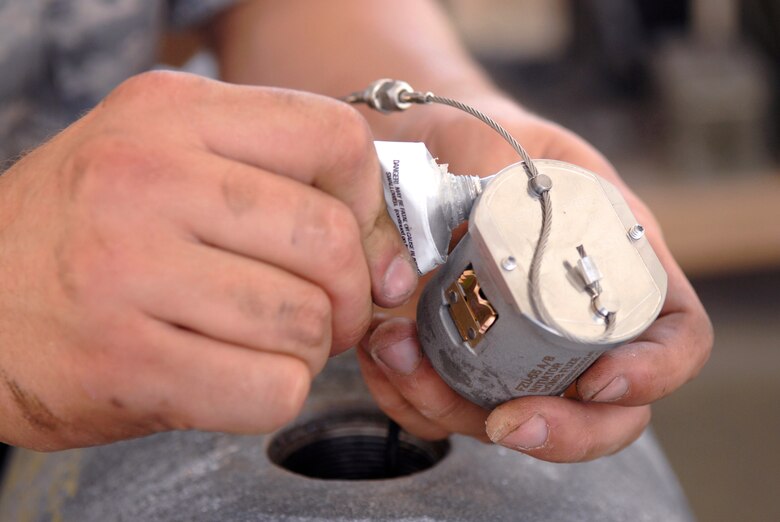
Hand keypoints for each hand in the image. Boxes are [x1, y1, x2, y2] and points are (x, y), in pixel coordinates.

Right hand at [0, 71, 416, 449]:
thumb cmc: (79, 230)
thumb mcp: (162, 159)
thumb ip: (272, 182)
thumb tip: (386, 255)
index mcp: (171, 115)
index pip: (334, 140)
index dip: (367, 201)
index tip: (355, 240)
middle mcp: (149, 179)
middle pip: (329, 239)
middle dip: (348, 292)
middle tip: (322, 309)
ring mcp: (130, 270)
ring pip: (305, 321)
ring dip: (306, 348)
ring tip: (266, 343)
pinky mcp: (124, 361)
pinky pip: (269, 389)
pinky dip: (273, 392)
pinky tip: (236, 377)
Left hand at [357, 96, 712, 461]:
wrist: (444, 150)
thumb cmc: (500, 143)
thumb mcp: (525, 149)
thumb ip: (519, 191)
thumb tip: (459, 255)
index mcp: (625, 271)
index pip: (676, 341)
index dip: (653, 376)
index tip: (598, 382)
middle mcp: (580, 325)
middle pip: (604, 415)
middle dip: (558, 434)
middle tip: (503, 423)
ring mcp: (521, 352)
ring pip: (512, 420)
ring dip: (451, 407)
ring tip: (397, 353)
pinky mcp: (465, 362)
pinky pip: (446, 406)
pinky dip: (408, 394)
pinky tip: (379, 353)